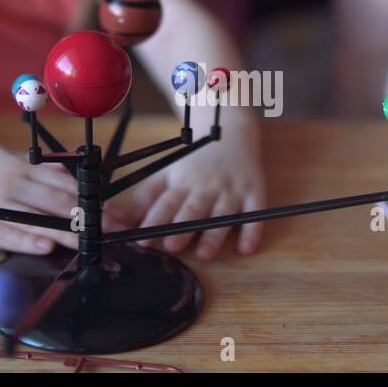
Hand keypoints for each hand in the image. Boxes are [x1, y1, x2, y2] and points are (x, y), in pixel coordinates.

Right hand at [0, 137, 127, 253]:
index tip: (113, 212)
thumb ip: (30, 167)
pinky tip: (47, 246)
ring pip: (36, 218)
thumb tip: (61, 173)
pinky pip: (4, 233)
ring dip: (67, 232)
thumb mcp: (0, 155)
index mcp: (17, 167)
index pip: (63, 185)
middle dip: (90, 218)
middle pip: (57, 202)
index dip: (91, 200)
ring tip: (91, 241)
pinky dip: (27, 240)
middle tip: (115, 230)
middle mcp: (8, 182)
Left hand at [130, 121, 264, 259]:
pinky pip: (255, 214)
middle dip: (183, 229)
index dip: (155, 220)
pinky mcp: (254, 193)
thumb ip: (149, 192)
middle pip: (193, 210)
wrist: (231, 132)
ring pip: (222, 215)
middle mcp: (208, 186)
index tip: (143, 238)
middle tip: (172, 246)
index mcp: (184, 181)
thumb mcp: (169, 169)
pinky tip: (246, 249)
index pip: (166, 202)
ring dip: (213, 236)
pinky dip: (252, 232)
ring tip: (204, 254)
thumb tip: (133, 218)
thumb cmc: (196, 159)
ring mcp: (232, 190)